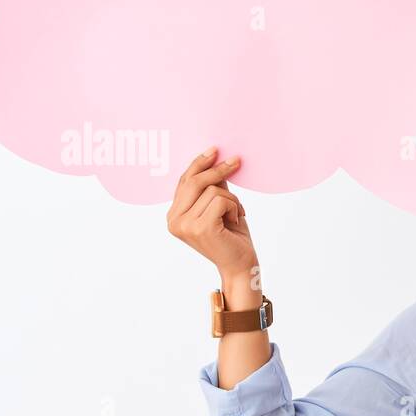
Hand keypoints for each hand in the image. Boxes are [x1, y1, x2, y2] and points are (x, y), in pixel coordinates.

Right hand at [166, 146, 256, 277]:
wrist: (241, 266)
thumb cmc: (232, 236)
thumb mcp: (220, 206)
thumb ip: (213, 187)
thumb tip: (215, 158)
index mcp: (174, 216)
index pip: (184, 182)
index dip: (198, 164)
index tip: (214, 150)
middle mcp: (174, 221)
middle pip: (194, 181)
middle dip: (218, 169)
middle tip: (237, 161)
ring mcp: (185, 226)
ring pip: (212, 190)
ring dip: (232, 199)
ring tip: (236, 214)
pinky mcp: (200, 228)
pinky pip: (221, 200)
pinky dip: (234, 207)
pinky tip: (235, 220)